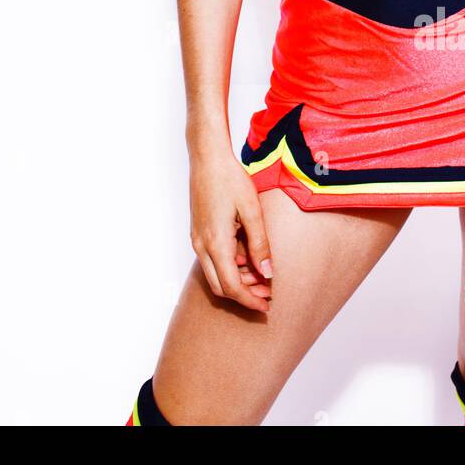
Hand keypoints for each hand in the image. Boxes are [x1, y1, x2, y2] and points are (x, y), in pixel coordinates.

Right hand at [188, 150, 273, 313]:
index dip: (250, 301)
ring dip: (237, 281)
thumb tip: (268, 274)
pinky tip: (247, 257)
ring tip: (262, 275)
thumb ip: (260, 244)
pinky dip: (229, 267)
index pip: (232, 287)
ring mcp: (197, 239)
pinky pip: (211, 260)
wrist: (207, 158)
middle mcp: (202, 246)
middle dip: (244, 296)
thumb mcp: (252, 211)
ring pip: (215, 275)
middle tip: (267, 294)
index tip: (267, 306)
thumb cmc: (230, 180)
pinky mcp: (198, 232)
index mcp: (216, 243)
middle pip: (221, 287)